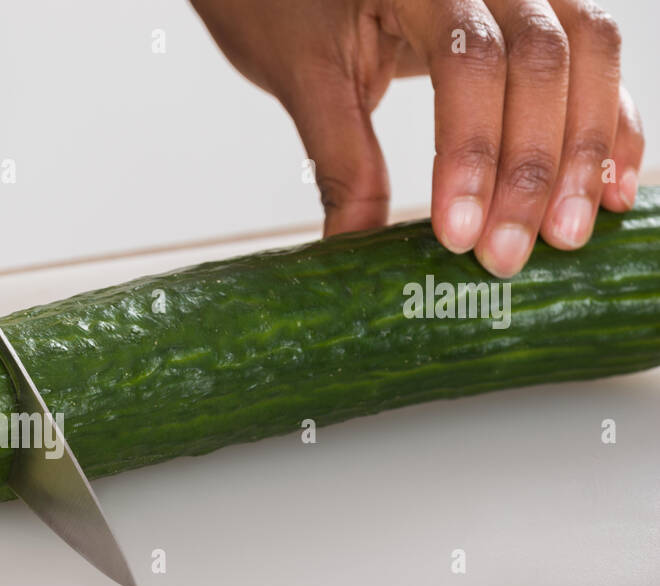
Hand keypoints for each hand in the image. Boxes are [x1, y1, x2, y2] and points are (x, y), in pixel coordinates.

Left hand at [191, 0, 644, 276]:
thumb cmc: (287, 1)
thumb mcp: (303, 74)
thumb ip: (340, 157)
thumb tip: (354, 245)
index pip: (470, 61)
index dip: (472, 152)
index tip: (457, 233)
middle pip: (542, 60)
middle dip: (531, 169)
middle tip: (507, 254)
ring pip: (585, 54)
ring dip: (581, 151)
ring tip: (565, 233)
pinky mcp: (536, 10)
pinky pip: (590, 57)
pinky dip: (605, 122)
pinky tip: (605, 188)